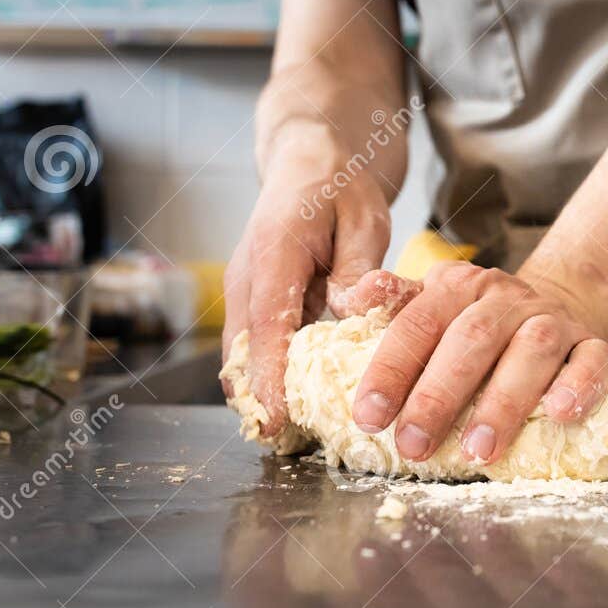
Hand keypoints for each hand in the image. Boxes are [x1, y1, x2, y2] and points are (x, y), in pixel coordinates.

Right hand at [222, 133, 390, 434]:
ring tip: (294, 440)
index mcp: (274, 252)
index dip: (269, 377)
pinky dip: (267, 378)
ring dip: (261, 395)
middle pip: (242, 352)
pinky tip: (297, 408)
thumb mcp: (364, 217)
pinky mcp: (253, 303)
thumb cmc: (342, 186)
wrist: (311, 161)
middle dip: (260, 401)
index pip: (266, 326)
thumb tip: (350, 310)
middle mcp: (248, 276)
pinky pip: (254, 349)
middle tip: (290, 446)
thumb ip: (357, 267)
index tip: (278, 420)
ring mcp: (245, 291)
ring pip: (242, 357)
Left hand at [349, 263, 607, 464]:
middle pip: (472, 339)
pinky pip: (593, 359)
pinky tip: (562, 413)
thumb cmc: (480, 325)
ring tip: (479, 450)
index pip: (417, 324)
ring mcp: (553, 320)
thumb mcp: (435, 308)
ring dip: (504, 401)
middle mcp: (505, 298)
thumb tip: (351, 297)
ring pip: (533, 350)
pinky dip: (580, 385)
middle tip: (414, 445)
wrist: (557, 305)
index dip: (391, 370)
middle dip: (440, 396)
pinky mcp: (593, 343)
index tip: (369, 417)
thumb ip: (395, 307)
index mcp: (456, 286)